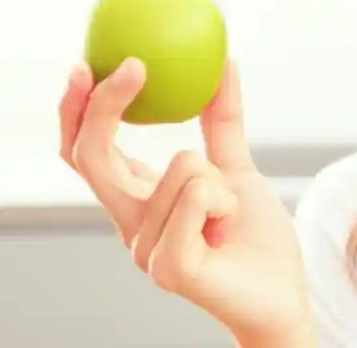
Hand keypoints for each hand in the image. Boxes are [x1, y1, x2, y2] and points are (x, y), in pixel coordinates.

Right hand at [59, 57, 314, 346]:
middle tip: (135, 66)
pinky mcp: (168, 267)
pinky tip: (227, 229)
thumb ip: (222, 120)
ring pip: (177, 168)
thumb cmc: (254, 239)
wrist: (282, 295)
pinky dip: (225, 200)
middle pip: (93, 155)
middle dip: (105, 104)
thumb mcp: (235, 167)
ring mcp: (142, 249)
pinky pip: (196, 197)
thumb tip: (222, 61)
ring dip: (220, 178)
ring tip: (229, 213)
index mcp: (135, 200)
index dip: (74, 110)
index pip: (84, 152)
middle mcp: (128, 224)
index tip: (86, 65)